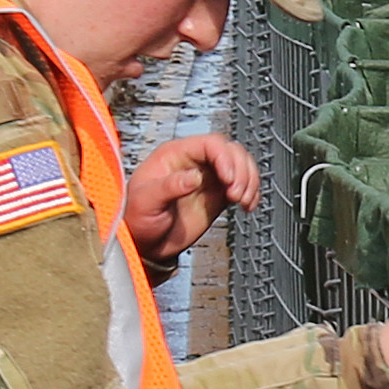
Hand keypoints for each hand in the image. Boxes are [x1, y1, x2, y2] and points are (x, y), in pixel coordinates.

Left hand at [118, 131, 259, 262]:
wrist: (145, 244)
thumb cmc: (137, 219)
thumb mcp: (146, 201)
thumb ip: (168, 186)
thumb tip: (194, 176)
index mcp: (175, 155)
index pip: (210, 144)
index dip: (225, 157)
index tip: (229, 179)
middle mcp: (194, 162)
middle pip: (231, 151)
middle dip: (241, 171)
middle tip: (236, 193)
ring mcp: (208, 178)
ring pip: (241, 165)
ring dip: (249, 181)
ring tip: (242, 200)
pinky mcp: (218, 194)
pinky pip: (243, 185)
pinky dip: (251, 193)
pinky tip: (247, 205)